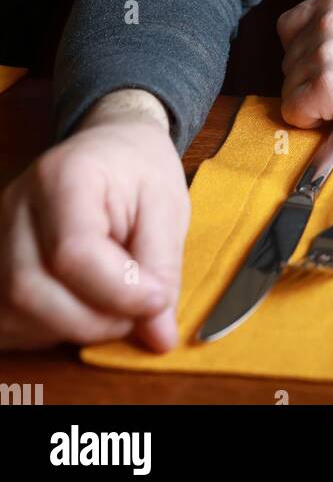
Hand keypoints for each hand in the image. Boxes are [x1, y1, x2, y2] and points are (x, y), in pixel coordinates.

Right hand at [0, 114, 189, 351]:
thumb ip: (162, 266)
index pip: (72, 252)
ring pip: (12, 312)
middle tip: (136, 312)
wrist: (112, 147)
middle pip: (30, 289)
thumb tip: (160, 334)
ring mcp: (0, 234)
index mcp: (65, 176)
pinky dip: (46, 331)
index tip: (157, 298)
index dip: (117, 291)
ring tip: (113, 308)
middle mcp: (18, 205)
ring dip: (70, 329)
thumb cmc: (140, 170)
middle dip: (92, 320)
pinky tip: (82, 311)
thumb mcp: (167, 204)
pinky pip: (6, 319)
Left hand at [277, 0, 332, 134]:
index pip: (288, 26)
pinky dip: (308, 120)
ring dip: (311, 101)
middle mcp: (325, 22)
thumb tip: (306, 55)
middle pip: (288, 61)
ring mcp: (323, 54)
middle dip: (308, 80)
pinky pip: (293, 110)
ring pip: (289, 88)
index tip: (322, 66)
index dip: (301, 51)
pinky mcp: (325, 88)